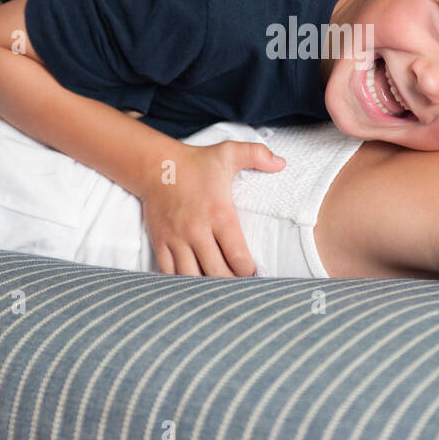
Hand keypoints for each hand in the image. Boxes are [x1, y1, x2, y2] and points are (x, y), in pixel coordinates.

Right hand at [140, 140, 285, 276]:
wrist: (156, 166)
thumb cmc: (197, 163)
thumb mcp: (229, 153)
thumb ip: (257, 154)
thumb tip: (282, 163)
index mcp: (219, 214)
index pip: (238, 258)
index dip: (249, 271)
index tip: (252, 269)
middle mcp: (197, 230)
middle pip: (217, 274)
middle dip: (231, 284)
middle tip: (238, 284)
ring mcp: (176, 238)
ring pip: (192, 278)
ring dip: (206, 286)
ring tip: (217, 285)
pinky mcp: (160, 242)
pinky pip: (169, 273)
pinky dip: (181, 282)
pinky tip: (193, 282)